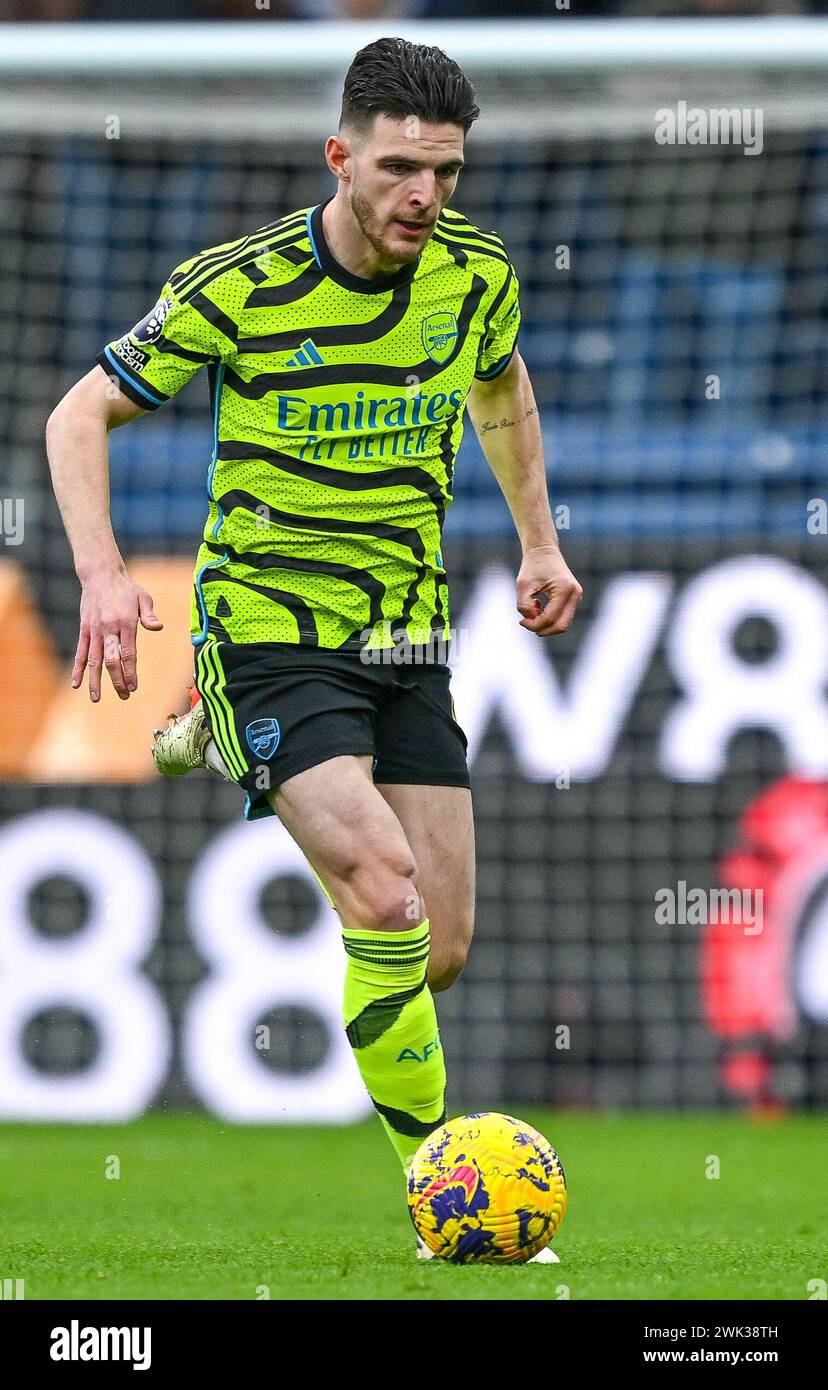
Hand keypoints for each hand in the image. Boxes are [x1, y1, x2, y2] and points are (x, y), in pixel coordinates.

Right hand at [73, 568, 163, 700]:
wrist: (101, 574)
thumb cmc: (126, 588)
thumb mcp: (143, 598)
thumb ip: (149, 615)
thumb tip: (158, 627)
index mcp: (125, 623)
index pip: (128, 653)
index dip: (130, 672)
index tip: (133, 687)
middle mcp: (108, 629)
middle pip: (111, 660)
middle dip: (117, 680)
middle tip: (124, 696)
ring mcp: (94, 630)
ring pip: (93, 660)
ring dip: (95, 680)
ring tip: (96, 698)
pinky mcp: (84, 630)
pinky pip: (80, 652)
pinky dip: (77, 669)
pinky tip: (76, 684)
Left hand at [516, 545, 582, 634]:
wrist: (543, 552)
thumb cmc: (532, 567)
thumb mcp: (522, 585)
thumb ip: (523, 605)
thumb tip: (532, 621)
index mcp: (565, 589)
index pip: (551, 618)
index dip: (534, 625)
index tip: (521, 621)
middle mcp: (575, 594)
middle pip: (561, 626)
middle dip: (542, 629)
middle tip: (526, 623)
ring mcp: (577, 597)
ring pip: (562, 624)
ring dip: (545, 624)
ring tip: (532, 610)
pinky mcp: (573, 599)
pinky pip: (562, 617)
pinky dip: (549, 619)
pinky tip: (538, 607)